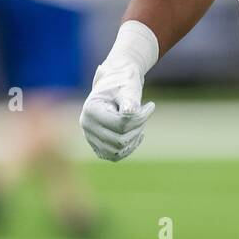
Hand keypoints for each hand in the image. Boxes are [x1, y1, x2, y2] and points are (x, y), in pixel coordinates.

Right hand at [80, 21, 158, 161]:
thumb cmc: (123, 82)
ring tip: (140, 120)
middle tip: (146, 111)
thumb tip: (130, 112)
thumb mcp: (128, 87)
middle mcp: (86, 125)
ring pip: (118, 150)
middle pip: (119, 139)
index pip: (120, 124)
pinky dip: (129, 147)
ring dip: (135, 137)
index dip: (140, 118)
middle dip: (138, 126)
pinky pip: (115, 155)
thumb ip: (129, 99)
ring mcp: (90, 137)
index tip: (151, 105)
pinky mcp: (98, 145)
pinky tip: (137, 133)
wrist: (116, 83)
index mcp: (91, 109)